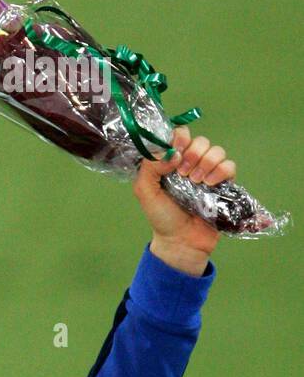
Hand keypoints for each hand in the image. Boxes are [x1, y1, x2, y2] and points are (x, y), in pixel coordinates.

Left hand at [133, 125, 236, 272]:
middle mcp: (190, 164)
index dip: (180, 138)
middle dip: (193, 154)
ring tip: (196, 182)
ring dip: (207, 163)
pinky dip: (221, 171)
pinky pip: (230, 165)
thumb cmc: (162, 217)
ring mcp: (208, 173)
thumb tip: (172, 152)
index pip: (180, 135)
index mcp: (171, 162)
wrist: (180, 241)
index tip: (177, 150)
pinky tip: (209, 185)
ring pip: (216, 150)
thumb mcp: (145, 191)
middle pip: (200, 140)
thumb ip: (150, 167)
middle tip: (183, 173)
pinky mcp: (223, 184)